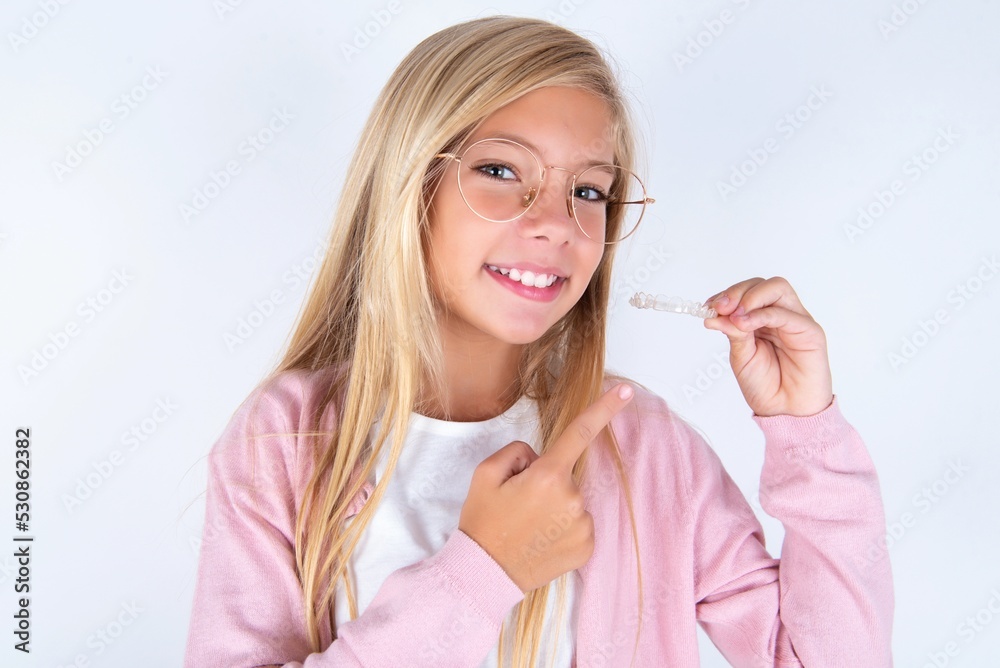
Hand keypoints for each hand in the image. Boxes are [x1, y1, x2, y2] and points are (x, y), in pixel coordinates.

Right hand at [457, 383, 633, 592]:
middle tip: (519, 505)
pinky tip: (542, 540)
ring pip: (573, 501)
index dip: (605, 409)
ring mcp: (583, 525)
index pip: (580, 433)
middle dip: (546, 482)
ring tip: (528, 526)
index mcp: (547, 476)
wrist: (484, 573)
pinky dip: (563, 529)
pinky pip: (579, 525)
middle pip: (565, 475)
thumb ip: (516, 451)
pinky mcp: (587, 548)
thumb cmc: (483, 522)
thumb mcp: (485, 473)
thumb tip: (538, 458)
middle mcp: (572, 499)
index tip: (626, 392)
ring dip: (555, 507)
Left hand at [703, 276, 833, 417]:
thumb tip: (712, 315)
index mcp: (763, 319)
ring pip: (778, 288)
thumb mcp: (741, 356)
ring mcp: (796, 320)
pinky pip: (786, 314)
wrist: (786, 412)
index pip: (747, 292)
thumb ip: (732, 332)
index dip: (727, 295)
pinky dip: (762, 314)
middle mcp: (780, 315)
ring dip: (751, 297)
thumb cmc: (767, 385)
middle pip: (762, 284)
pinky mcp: (810, 331)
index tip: (708, 306)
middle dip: (737, 292)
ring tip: (733, 314)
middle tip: (719, 307)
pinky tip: (744, 323)